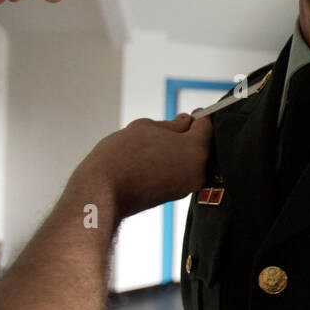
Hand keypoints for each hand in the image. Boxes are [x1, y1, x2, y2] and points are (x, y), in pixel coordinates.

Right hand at [67, 114, 213, 221]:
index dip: (201, 117)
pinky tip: (152, 159)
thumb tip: (185, 122)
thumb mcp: (145, 127)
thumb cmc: (121, 156)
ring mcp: (187, 186)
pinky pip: (180, 174)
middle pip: (202, 146)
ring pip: (191, 161)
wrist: (101, 193)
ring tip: (155, 144)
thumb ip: (171, 124)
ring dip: (180, 151)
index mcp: (196, 150)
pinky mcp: (174, 196)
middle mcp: (198, 171)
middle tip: (172, 127)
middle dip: (190, 135)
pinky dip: (172, 165)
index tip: (194, 113)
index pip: (208, 127)